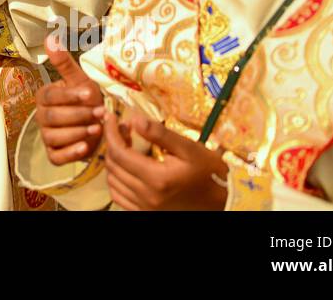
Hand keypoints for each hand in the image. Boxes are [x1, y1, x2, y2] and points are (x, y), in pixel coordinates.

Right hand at [36, 33, 105, 164]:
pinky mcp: (54, 155)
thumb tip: (50, 37)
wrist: (99, 124)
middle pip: (54, 117)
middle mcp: (41, 116)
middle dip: (78, 115)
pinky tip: (86, 148)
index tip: (90, 94)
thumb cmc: (88, 99)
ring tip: (97, 128)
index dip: (71, 96)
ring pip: (56, 136)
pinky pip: (57, 156)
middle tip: (100, 113)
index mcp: (44, 96)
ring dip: (78, 132)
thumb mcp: (80, 80)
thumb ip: (64, 62)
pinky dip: (71, 153)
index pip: (51, 96)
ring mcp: (47, 136)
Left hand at [102, 108, 228, 210]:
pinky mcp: (145, 214)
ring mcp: (144, 207)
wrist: (222, 202)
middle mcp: (146, 195)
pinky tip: (126, 168)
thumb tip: (134, 119)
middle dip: (112, 144)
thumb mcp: (189, 149)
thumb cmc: (208, 172)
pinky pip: (119, 197)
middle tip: (122, 130)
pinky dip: (116, 180)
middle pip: (113, 166)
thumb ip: (160, 134)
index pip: (119, 152)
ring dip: (113, 162)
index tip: (110, 118)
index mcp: (157, 178)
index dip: (111, 133)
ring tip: (124, 147)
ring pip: (113, 182)